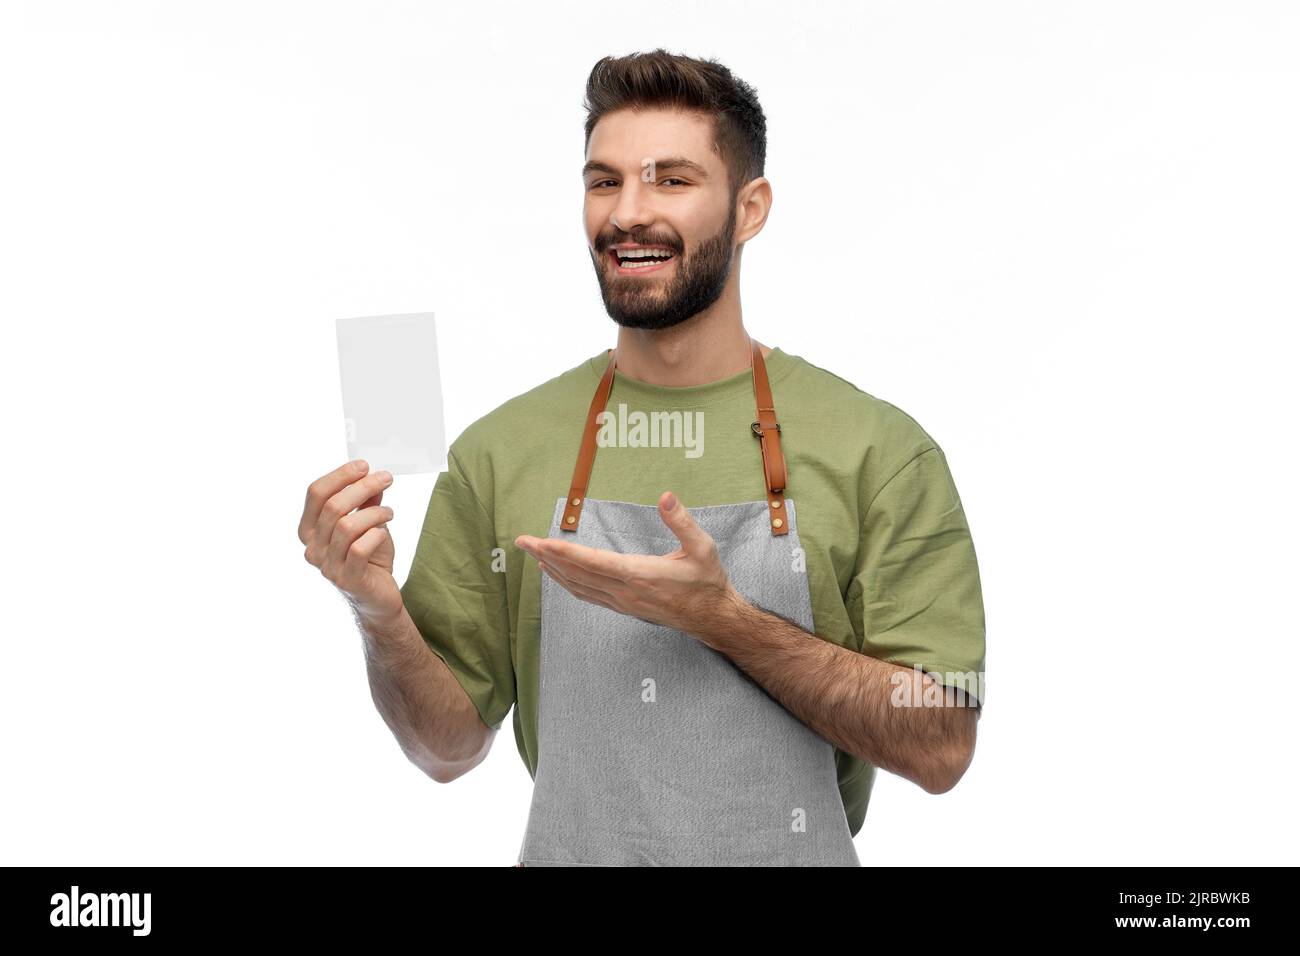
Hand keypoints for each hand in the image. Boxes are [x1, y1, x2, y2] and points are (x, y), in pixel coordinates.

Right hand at [300, 459, 401, 625]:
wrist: (377, 596)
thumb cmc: (369, 557)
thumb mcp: (367, 523)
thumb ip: (366, 501)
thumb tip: (371, 475)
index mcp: (309, 529)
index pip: (315, 493)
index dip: (340, 476)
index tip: (364, 466)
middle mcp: (312, 548)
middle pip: (333, 506)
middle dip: (363, 487)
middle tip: (386, 479)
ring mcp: (327, 566)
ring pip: (347, 526)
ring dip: (374, 512)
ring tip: (389, 513)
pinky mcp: (347, 579)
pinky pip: (360, 549)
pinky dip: (376, 534)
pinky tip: (384, 533)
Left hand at [514, 491, 743, 636]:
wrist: (712, 617)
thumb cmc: (707, 581)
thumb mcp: (703, 547)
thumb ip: (681, 521)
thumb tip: (666, 496)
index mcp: (641, 575)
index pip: (593, 562)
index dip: (565, 552)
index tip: (542, 542)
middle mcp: (625, 592)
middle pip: (577, 573)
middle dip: (547, 556)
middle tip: (522, 541)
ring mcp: (622, 602)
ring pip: (578, 587)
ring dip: (553, 570)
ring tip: (533, 554)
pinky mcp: (623, 607)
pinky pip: (587, 595)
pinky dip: (566, 583)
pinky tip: (556, 574)